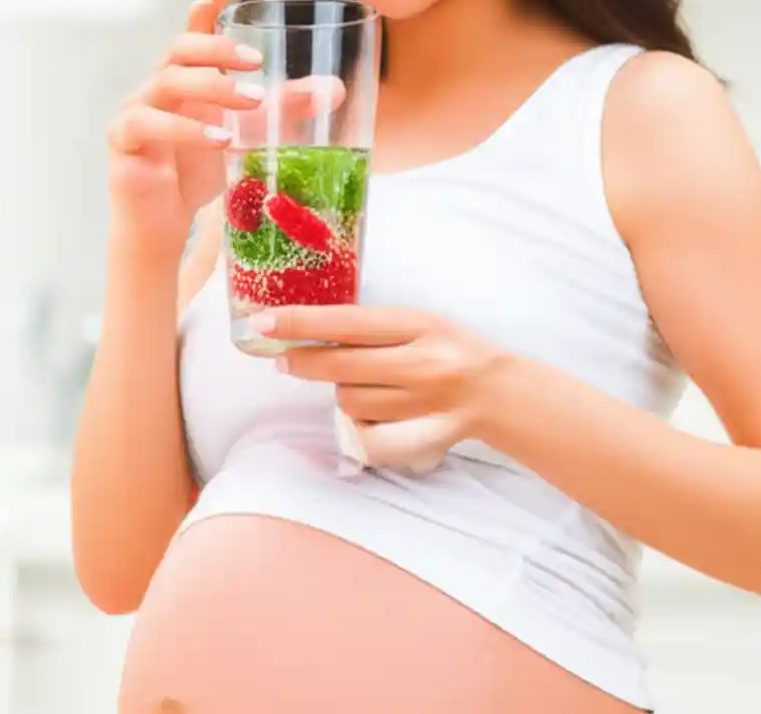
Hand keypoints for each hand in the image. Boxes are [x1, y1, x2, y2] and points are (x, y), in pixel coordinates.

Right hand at [107, 0, 262, 261]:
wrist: (162, 228)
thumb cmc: (198, 176)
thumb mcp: (248, 138)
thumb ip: (281, 111)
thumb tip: (334, 90)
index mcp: (185, 79)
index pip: (193, 32)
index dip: (207, 11)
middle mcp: (156, 87)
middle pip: (179, 49)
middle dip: (218, 50)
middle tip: (257, 62)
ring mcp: (135, 111)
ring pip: (166, 81)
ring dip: (212, 89)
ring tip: (251, 104)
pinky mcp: (122, 141)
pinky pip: (147, 123)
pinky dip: (186, 129)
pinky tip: (218, 140)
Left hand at [255, 306, 512, 469]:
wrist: (498, 391)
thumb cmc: (448, 349)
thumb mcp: (418, 323)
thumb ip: (370, 328)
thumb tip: (306, 331)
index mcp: (421, 325)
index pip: (348, 323)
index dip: (300, 323)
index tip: (262, 322)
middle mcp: (424, 364)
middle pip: (341, 368)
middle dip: (303, 362)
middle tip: (282, 358)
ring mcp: (424, 404)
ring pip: (350, 402)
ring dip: (343, 393)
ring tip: (363, 384)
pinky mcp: (422, 437)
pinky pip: (366, 435)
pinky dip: (359, 424)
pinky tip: (370, 413)